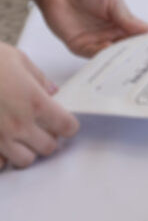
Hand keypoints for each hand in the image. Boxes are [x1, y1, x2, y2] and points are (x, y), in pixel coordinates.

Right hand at [0, 43, 78, 168]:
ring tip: (21, 136)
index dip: (68, 124)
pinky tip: (1, 143)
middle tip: (43, 128)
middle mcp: (19, 124)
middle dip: (49, 139)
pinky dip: (3, 157)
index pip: (66, 126)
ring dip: (27, 150)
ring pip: (24, 160)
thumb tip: (52, 91)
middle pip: (48, 147)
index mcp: (35, 102)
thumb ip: (40, 80)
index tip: (65, 121)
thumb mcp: (19, 60)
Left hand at [37, 0, 147, 56]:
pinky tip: (108, 53)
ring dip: (117, 58)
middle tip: (144, 61)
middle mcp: (109, 34)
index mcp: (121, 23)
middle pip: (124, 49)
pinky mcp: (78, 46)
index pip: (136, 36)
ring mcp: (94, 41)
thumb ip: (126, 17)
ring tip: (128, 61)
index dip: (145, 43)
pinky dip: (100, 56)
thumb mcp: (113, 0)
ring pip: (109, 54)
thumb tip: (146, 30)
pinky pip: (91, 54)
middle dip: (133, 55)